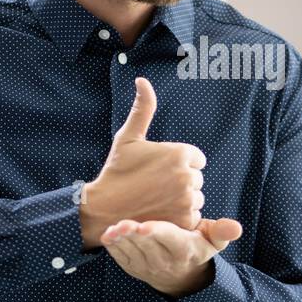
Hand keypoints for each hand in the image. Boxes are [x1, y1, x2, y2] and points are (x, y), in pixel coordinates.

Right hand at [79, 77, 206, 247]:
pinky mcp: (185, 221)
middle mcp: (187, 176)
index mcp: (180, 153)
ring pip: (197, 197)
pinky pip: (194, 215)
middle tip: (155, 186)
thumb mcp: (128, 137)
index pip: (196, 158)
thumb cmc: (117, 170)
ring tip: (157, 199)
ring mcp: (187, 200)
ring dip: (182, 199)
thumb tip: (142, 80)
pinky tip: (161, 212)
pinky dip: (181, 216)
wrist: (104, 208)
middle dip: (180, 181)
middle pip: (197, 178)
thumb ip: (142, 109)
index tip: (158, 171)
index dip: (178, 164)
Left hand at [101, 217, 242, 297]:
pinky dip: (114, 248)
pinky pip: (121, 258)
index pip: (169, 239)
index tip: (145, 225)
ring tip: (112, 229)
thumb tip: (236, 227)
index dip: (157, 232)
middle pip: (146, 245)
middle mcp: (163, 260)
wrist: (182, 277)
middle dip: (133, 235)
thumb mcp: (213, 241)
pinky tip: (107, 236)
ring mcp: (146, 267)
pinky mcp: (132, 268)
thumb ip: (222, 232)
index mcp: (182, 249)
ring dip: (121, 241)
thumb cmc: (197, 248)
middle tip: (122, 223)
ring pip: (131, 252)